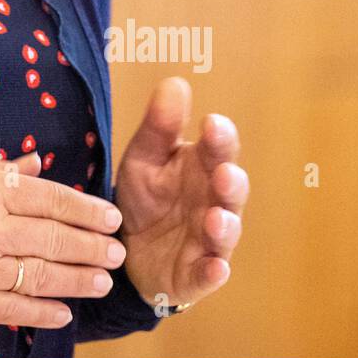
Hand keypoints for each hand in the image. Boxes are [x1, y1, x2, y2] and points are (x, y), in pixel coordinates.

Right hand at [0, 150, 127, 327]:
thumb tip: (37, 165)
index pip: (48, 198)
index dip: (85, 209)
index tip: (111, 216)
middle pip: (52, 238)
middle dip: (91, 246)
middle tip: (117, 251)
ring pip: (39, 277)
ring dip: (77, 281)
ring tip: (102, 282)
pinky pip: (11, 310)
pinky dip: (41, 313)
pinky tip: (62, 313)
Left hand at [114, 76, 247, 312]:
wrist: (126, 251)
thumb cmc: (145, 196)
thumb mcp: (143, 158)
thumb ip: (158, 126)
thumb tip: (175, 83)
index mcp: (202, 169)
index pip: (218, 149)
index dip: (220, 138)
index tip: (211, 123)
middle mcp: (213, 203)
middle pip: (230, 190)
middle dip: (231, 182)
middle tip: (224, 174)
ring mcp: (208, 241)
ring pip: (226, 233)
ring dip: (225, 226)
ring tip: (216, 219)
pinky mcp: (196, 274)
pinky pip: (209, 275)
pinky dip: (213, 273)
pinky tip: (215, 268)